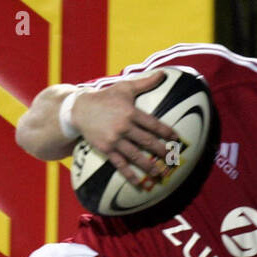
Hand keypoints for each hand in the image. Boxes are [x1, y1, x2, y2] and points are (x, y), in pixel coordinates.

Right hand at [71, 72, 182, 186]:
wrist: (80, 109)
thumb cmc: (105, 97)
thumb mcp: (125, 87)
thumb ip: (145, 82)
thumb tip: (163, 73)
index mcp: (130, 112)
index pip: (153, 124)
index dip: (166, 132)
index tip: (176, 138)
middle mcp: (123, 126)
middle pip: (147, 141)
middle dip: (161, 151)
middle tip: (173, 158)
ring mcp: (114, 139)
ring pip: (135, 155)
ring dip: (148, 165)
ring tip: (159, 173)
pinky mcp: (106, 149)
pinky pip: (120, 164)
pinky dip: (129, 174)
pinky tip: (138, 183)